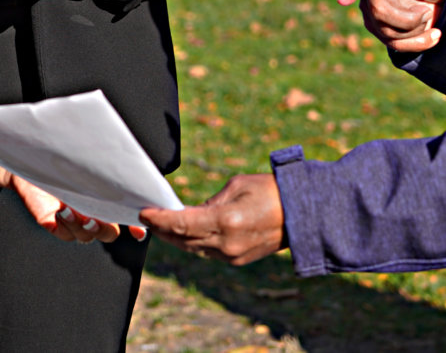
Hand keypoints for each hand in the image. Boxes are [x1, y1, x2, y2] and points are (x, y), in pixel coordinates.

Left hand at [0, 151, 138, 244]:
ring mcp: (73, 221)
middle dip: (105, 228)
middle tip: (98, 217)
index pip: (125, 219)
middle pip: (108, 233)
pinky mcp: (54, 224)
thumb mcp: (87, 162)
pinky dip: (65, 226)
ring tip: (72, 210)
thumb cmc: (62, 158)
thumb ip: (105, 166)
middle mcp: (91, 214)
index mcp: (104, 201)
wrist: (29, 160)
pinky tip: (61, 212)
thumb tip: (131, 164)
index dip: (136, 227)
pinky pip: (64, 235)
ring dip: (83, 227)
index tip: (138, 229)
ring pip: (86, 237)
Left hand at [140, 174, 285, 265]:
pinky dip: (192, 243)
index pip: (182, 223)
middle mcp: (227, 244)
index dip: (160, 219)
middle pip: (183, 239)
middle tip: (146, 217)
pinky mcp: (237, 261)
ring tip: (159, 225)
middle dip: (162, 229)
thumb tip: (191, 213)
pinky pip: (207, 253)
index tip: (144, 211)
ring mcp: (232, 256)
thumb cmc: (270, 191)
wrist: (301, 214)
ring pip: (193, 249)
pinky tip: (183, 234)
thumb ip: (209, 202)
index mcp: (226, 221)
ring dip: (175, 238)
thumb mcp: (236, 186)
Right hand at [336, 0, 445, 52]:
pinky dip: (420, 42)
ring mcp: (371, 13)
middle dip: (409, 18)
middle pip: (379, 12)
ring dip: (416, 29)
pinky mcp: (380, 31)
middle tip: (427, 11)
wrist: (438, 2)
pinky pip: (397, 46)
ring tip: (427, 16)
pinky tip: (433, 34)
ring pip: (389, 32)